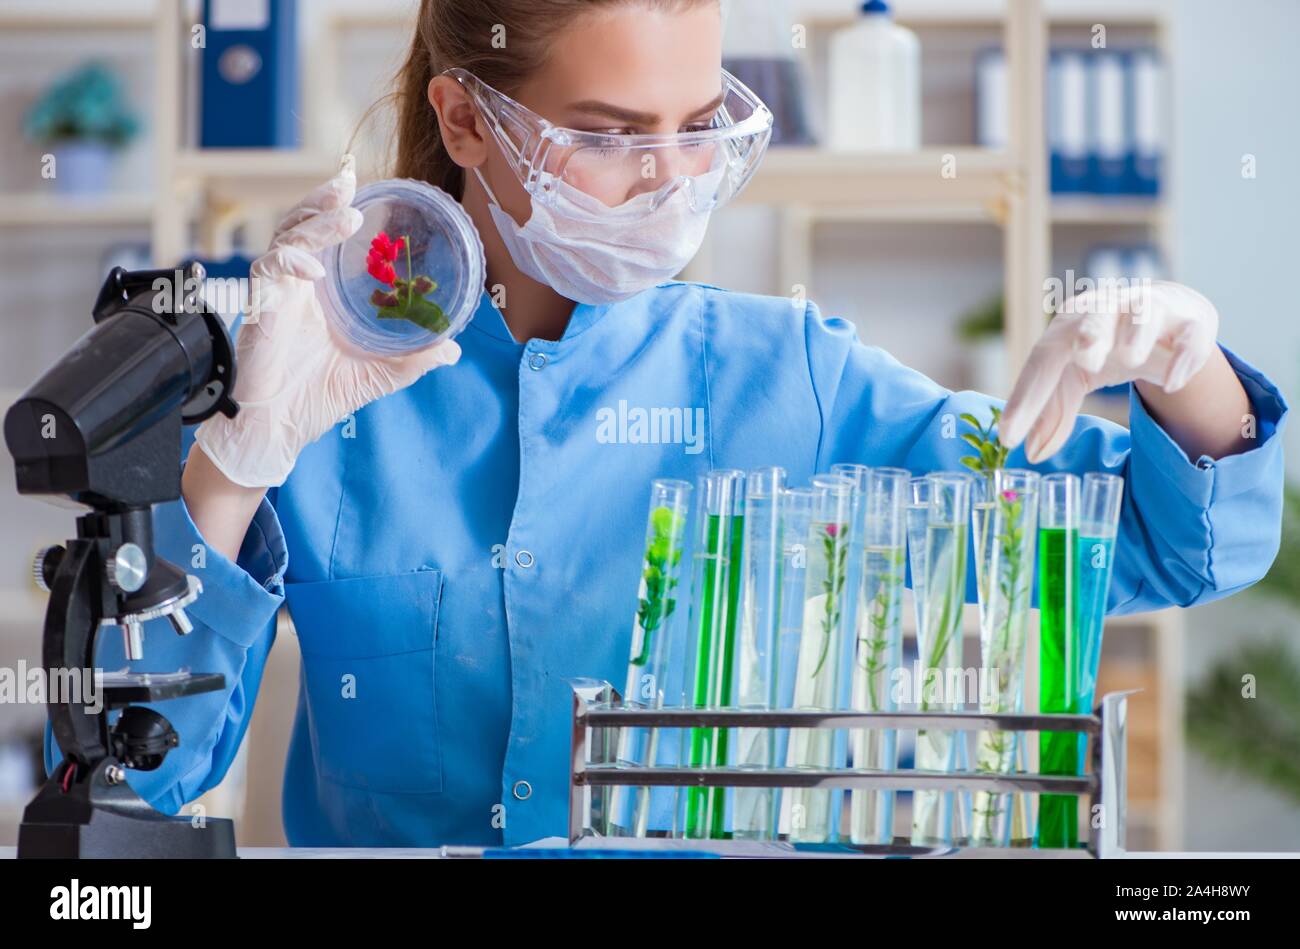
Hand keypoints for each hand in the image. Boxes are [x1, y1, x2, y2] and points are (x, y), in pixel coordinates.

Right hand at [194, 156, 461, 487]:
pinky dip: (290, 261)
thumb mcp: (380, 374)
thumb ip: (415, 358)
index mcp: (321, 293)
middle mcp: (297, 286)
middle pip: (303, 225)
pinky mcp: (260, 306)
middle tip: (348, 179)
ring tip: (347, 212)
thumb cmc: (319, 397)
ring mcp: (276, 293)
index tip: (362, 189)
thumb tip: (454, 350)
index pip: (326, 237)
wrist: (278, 429)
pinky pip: (269, 270)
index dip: (338, 209)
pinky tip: (313, 267)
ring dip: (315, 221)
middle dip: (323, 199)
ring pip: (287, 238)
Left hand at [1000, 280, 1218, 461]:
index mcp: (1069, 326)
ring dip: (1136, 334)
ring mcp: (1150, 310)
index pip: (1042, 360)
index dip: (1025, 400)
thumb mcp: (1075, 378)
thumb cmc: (1108, 348)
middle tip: (1085, 357)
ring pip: (1145, 312)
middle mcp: (1106, 310)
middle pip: (1095, 315)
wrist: (1164, 316)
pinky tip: (1173, 383)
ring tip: (1130, 359)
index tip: (1009, 437)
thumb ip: (1053, 413)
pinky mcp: (1190, 320)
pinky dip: (1184, 356)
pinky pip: (1191, 333)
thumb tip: (1032, 454)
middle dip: (1091, 334)